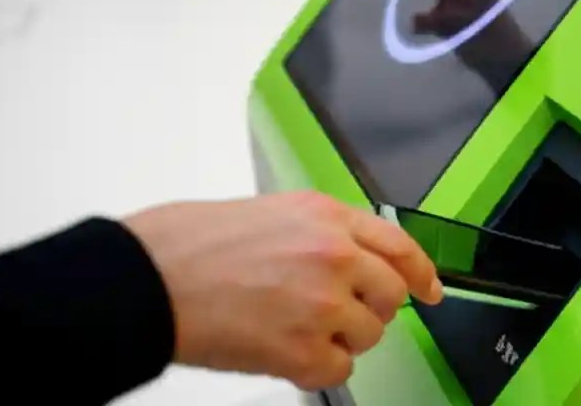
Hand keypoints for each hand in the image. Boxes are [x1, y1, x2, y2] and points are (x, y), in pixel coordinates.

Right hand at [123, 192, 442, 390]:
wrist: (150, 278)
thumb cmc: (191, 244)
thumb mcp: (270, 212)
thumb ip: (319, 232)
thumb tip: (350, 258)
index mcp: (325, 216)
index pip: (398, 244)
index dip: (421, 271)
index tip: (430, 288)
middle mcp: (334, 255)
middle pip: (391, 295)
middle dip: (371, 309)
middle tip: (338, 315)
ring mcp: (323, 303)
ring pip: (368, 334)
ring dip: (339, 338)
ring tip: (291, 326)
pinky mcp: (304, 349)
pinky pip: (340, 367)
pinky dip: (317, 366)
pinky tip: (283, 348)